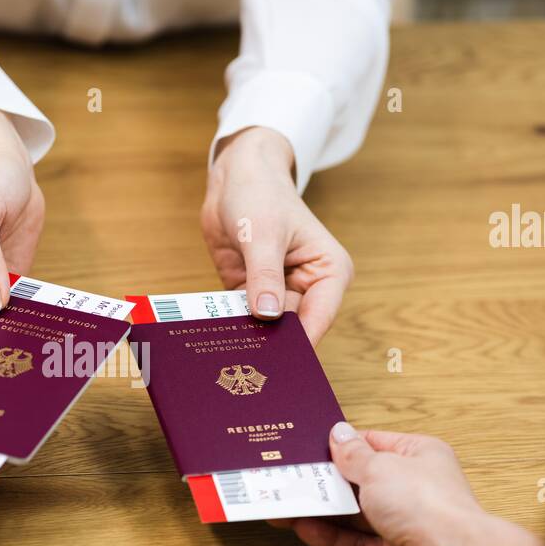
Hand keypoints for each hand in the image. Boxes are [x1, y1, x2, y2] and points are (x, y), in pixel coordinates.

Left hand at [201, 126, 353, 344]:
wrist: (235, 177)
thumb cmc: (261, 194)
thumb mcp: (262, 233)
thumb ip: (265, 276)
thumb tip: (266, 316)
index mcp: (329, 271)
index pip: (319, 317)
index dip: (301, 343)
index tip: (281, 365)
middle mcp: (309, 287)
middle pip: (293, 330)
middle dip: (273, 346)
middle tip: (250, 368)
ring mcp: (278, 293)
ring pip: (266, 330)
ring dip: (249, 340)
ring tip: (230, 360)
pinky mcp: (250, 294)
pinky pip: (242, 319)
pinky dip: (230, 328)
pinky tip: (215, 341)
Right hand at [290, 421, 544, 545]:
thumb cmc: (425, 503)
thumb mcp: (378, 467)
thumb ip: (352, 455)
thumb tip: (338, 434)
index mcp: (418, 455)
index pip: (374, 444)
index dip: (343, 446)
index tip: (310, 448)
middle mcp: (413, 488)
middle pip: (361, 481)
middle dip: (327, 482)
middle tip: (290, 479)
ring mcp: (405, 523)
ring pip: (356, 515)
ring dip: (323, 511)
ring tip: (286, 506)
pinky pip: (357, 543)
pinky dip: (331, 537)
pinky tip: (304, 528)